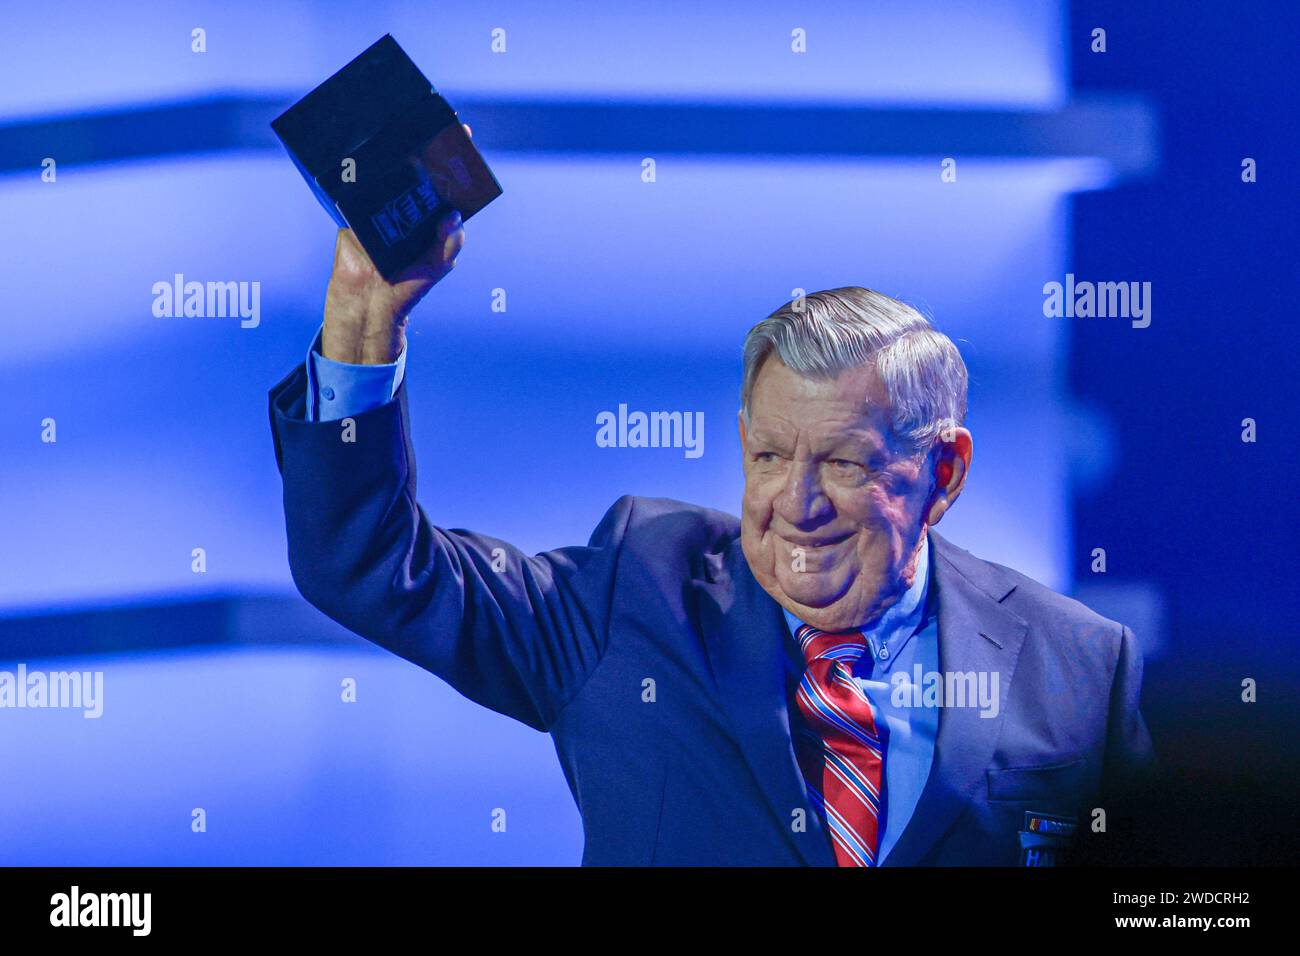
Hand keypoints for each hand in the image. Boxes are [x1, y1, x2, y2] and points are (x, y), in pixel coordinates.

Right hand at [320, 124, 471, 363]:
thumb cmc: (410, 283)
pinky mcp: (354, 211)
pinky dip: (356, 176)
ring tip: (397, 132)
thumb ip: (451, 242)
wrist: (370, 301)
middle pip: (415, 169)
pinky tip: (360, 157)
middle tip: (428, 125)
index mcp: (430, 214)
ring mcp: (379, 205)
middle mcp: (406, 204)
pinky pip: (355, 189)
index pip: (445, 179)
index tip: (461, 131)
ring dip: (388, 155)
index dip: (453, 156)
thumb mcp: (439, 263)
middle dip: (422, 147)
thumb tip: (452, 216)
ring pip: (385, 175)